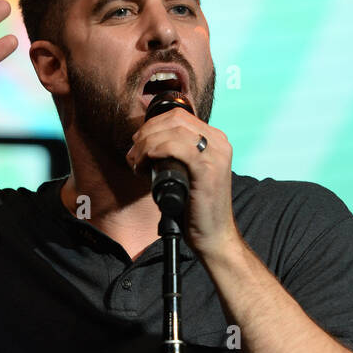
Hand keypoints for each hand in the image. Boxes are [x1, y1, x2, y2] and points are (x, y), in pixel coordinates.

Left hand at [125, 110, 239, 259]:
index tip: (138, 143)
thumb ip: (178, 156)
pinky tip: (146, 164)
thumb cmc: (198, 210)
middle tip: (133, 154)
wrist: (214, 236)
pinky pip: (175, 147)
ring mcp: (215, 154)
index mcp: (215, 140)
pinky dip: (155, 151)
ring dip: (146, 144)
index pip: (179, 116)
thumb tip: (149, 146)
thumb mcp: (190, 175)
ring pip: (172, 130)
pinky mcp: (207, 168)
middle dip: (147, 133)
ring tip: (136, 163)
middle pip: (174, 119)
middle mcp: (219, 142)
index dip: (153, 125)